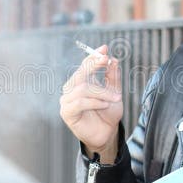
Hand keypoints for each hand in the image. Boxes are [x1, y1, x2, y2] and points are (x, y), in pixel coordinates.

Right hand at [59, 45, 122, 162]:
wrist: (107, 133)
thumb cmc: (108, 113)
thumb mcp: (114, 93)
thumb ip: (113, 77)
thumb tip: (113, 60)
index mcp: (81, 82)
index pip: (84, 65)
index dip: (93, 56)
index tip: (104, 49)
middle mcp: (71, 89)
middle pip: (80, 74)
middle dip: (94, 66)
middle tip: (107, 61)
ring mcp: (67, 100)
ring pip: (83, 89)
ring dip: (101, 92)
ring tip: (115, 98)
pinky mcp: (67, 112)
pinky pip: (79, 102)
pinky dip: (94, 102)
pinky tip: (104, 104)